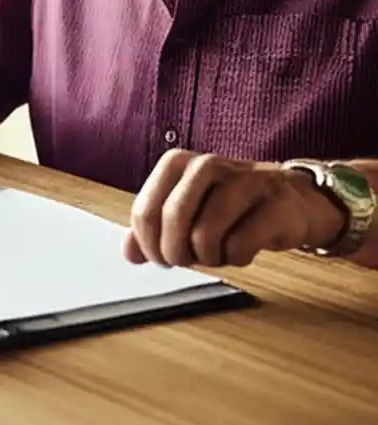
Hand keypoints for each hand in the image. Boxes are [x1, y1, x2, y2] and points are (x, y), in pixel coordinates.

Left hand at [126, 149, 347, 268]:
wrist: (294, 201)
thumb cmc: (231, 209)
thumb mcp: (185, 214)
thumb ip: (152, 230)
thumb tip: (129, 253)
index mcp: (178, 163)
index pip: (145, 212)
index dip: (149, 245)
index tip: (161, 258)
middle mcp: (208, 165)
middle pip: (172, 221)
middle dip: (175, 253)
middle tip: (186, 261)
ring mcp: (244, 180)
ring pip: (205, 235)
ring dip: (208, 257)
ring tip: (218, 253)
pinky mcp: (275, 204)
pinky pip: (239, 245)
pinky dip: (236, 258)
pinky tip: (242, 251)